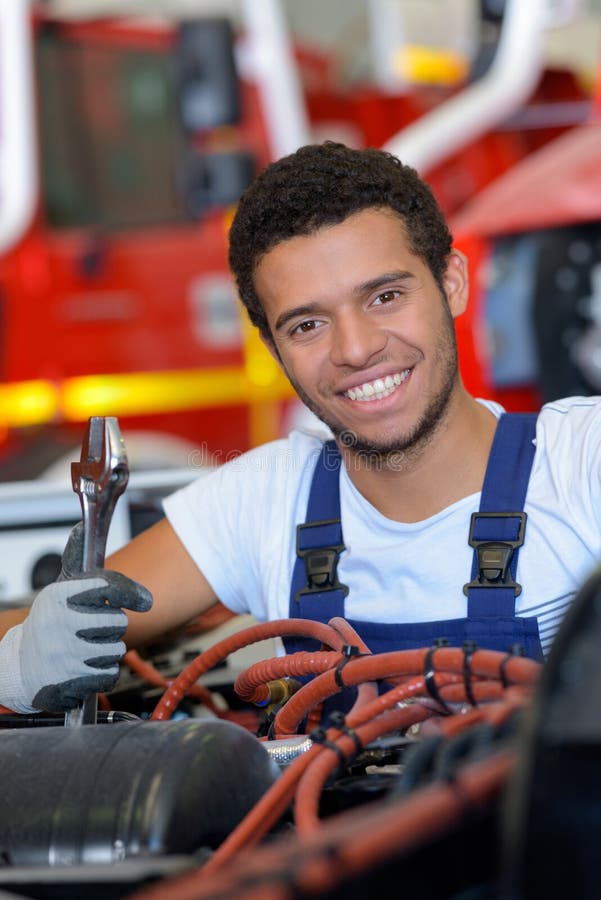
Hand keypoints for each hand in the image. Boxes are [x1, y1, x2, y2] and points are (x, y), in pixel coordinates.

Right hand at [0, 524, 151, 712]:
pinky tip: (86, 668)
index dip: (131, 592)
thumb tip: (81, 525)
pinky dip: (103, 672)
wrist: (19, 666)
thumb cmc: (50, 623)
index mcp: (60, 595)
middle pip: (118, 622)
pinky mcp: (69, 682)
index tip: (145, 601)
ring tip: (85, 648)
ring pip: (117, 649)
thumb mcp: (60, 589)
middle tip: (94, 628)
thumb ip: (76, 558)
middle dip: (113, 627)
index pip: (107, 586)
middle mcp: (60, 623)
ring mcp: (64, 654)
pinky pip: (110, 673)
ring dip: (108, 651)